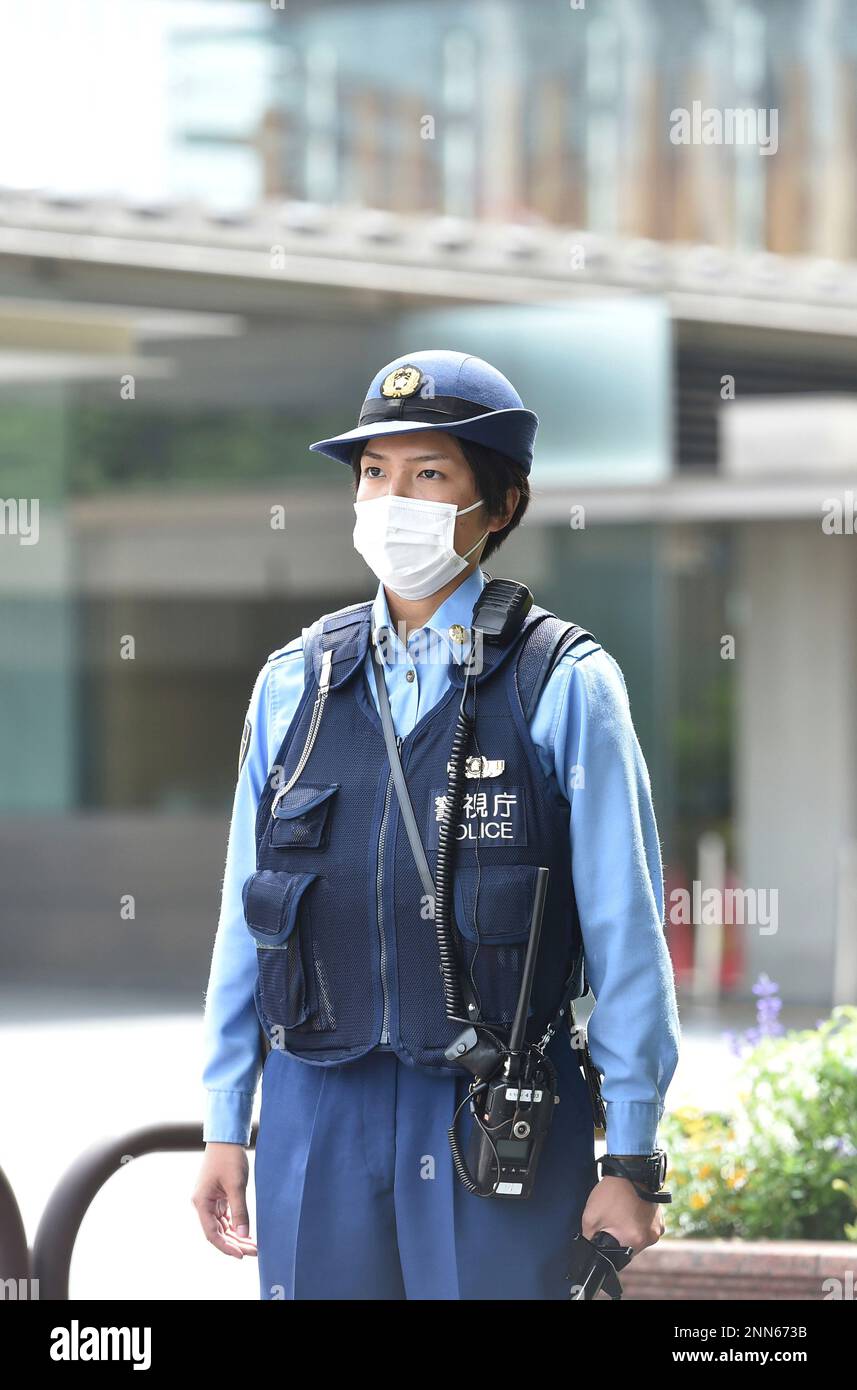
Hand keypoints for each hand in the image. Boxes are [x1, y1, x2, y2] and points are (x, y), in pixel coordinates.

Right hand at [191, 1142, 258, 1257]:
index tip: (242, 1255)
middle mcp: (202, 1204)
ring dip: (236, 1236)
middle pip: (217, 1232)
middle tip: (254, 1251)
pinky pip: (225, 1217)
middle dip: (235, 1243)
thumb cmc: (229, 1158)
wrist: (226, 1138)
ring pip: (222, 1226)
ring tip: (253, 1245)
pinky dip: (235, 1225)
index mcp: (201, 1203)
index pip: (212, 1234)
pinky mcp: (217, 1197)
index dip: (226, 1247)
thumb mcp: (236, 1185)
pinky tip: (247, 1232)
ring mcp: (209, 1201)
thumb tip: (244, 1234)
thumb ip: (240, 1211)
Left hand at [580, 1175, 665, 1253]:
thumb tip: (590, 1249)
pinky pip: (646, 1229)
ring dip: (629, 1231)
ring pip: (638, 1239)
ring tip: (622, 1214)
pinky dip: (637, 1223)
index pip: (619, 1258)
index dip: (609, 1250)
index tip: (605, 1236)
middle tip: (612, 1221)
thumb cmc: (612, 1192)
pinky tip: (630, 1210)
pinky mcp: (661, 1220)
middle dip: (619, 1239)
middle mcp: (651, 1238)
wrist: (630, 1170)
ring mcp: (658, 1228)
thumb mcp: (590, 1217)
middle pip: (630, 1248)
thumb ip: (590, 1238)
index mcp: (635, 1240)